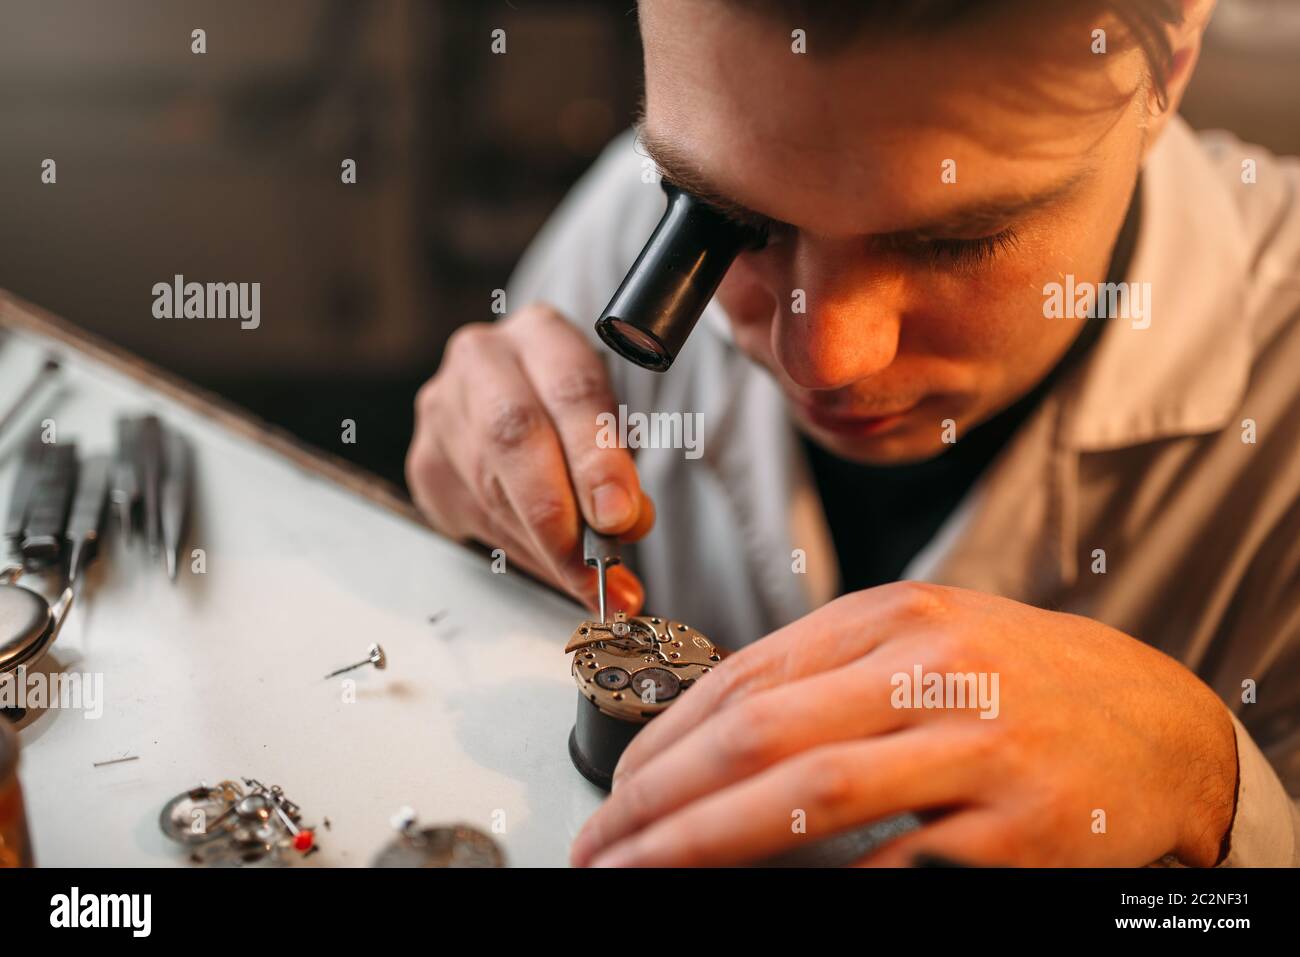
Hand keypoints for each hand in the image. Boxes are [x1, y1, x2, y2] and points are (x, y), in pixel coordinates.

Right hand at [406, 303, 653, 614]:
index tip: (621, 516)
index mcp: (541, 334)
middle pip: (515, 439)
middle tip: (599, 571)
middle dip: (562, 516)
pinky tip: (554, 571)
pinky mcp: (425, 462)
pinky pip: (474, 520)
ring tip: (593, 586)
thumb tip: (625, 523)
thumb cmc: (574, 412)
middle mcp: (482, 361)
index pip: (571, 392)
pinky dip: (522, 555)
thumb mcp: (613, 421)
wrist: (516, 395)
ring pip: (491, 490)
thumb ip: (621, 468)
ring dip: (547, 551)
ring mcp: (442, 411)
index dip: (596, 460)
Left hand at [571, 582, 1238, 866]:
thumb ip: (822, 674)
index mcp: (893, 618)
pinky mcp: (1016, 830)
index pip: (744, 679)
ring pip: (809, 797)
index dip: (661, 742)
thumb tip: (706, 734)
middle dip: (659, 800)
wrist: (1158, 721)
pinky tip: (758, 897)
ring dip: (704, 844)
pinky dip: (814, 888)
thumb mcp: (921, 641)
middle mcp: (932, 669)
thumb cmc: (1024, 679)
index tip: (616, 792)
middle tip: (601, 845)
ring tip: (642, 873)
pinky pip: (890, 867)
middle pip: (759, 735)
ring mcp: (978, 748)